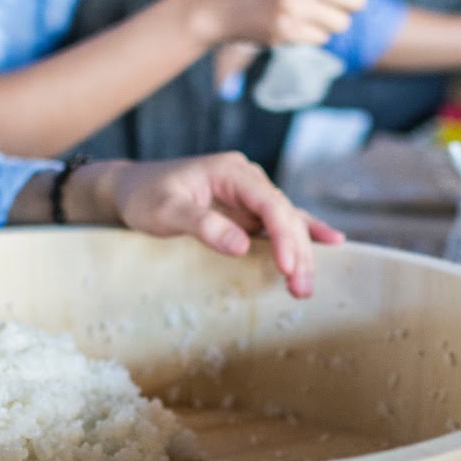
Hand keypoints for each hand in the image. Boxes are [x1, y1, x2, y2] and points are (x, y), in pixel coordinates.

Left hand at [67, 154, 344, 298]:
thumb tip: (240, 245)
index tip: (287, 266)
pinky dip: (302, 236)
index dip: (283, 235)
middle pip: (284, 215)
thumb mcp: (166, 211)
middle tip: (301, 289)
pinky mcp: (245, 212)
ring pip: (286, 222)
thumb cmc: (144, 196)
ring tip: (307, 286)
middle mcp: (247, 180)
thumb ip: (202, 224)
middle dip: (297, 252)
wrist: (130, 190)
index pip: (269, 203)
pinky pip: (279, 224)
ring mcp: (248, 196)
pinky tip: (331, 243)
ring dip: (300, 253)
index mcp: (232, 172)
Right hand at [190, 0, 411, 46]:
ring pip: (341, 24)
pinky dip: (312, 35)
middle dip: (348, 6)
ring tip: (305, 13)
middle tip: (328, 2)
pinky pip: (322, 39)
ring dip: (330, 23)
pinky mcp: (285, 31)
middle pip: (355, 1)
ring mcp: (292, 5)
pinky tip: (291, 25)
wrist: (218, 6)